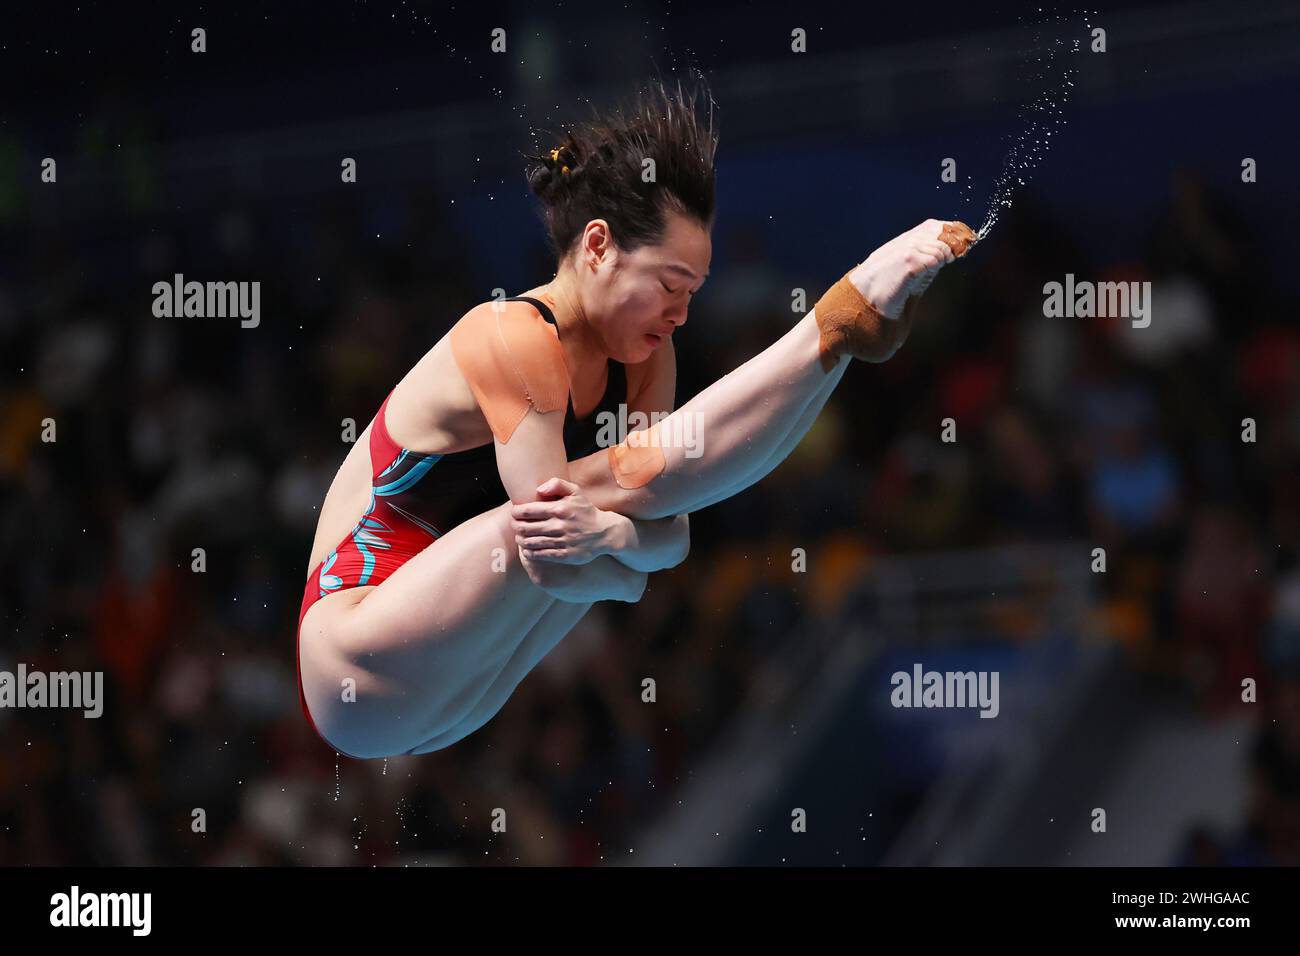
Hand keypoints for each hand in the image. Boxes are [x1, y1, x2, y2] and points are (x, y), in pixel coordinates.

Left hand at [509, 476, 617, 564]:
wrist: (604, 533)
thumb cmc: (586, 511)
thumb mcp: (576, 492)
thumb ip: (557, 484)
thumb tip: (538, 489)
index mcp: (559, 508)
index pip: (527, 510)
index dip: (516, 512)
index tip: (515, 513)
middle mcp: (559, 525)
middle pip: (525, 527)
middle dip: (515, 526)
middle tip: (514, 525)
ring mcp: (561, 541)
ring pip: (530, 542)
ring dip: (520, 540)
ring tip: (519, 537)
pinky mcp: (563, 555)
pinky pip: (539, 555)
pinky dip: (529, 552)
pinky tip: (527, 549)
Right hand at [848, 219, 974, 319]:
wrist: (864, 298)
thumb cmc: (884, 288)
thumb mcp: (906, 269)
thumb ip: (923, 259)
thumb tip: (948, 255)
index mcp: (905, 241)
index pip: (936, 226)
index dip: (952, 232)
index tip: (962, 244)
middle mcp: (906, 241)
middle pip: (941, 231)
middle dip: (952, 243)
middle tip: (953, 257)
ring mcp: (907, 249)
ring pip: (941, 246)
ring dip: (943, 258)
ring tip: (936, 267)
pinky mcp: (908, 261)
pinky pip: (934, 259)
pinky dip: (936, 266)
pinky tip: (928, 271)